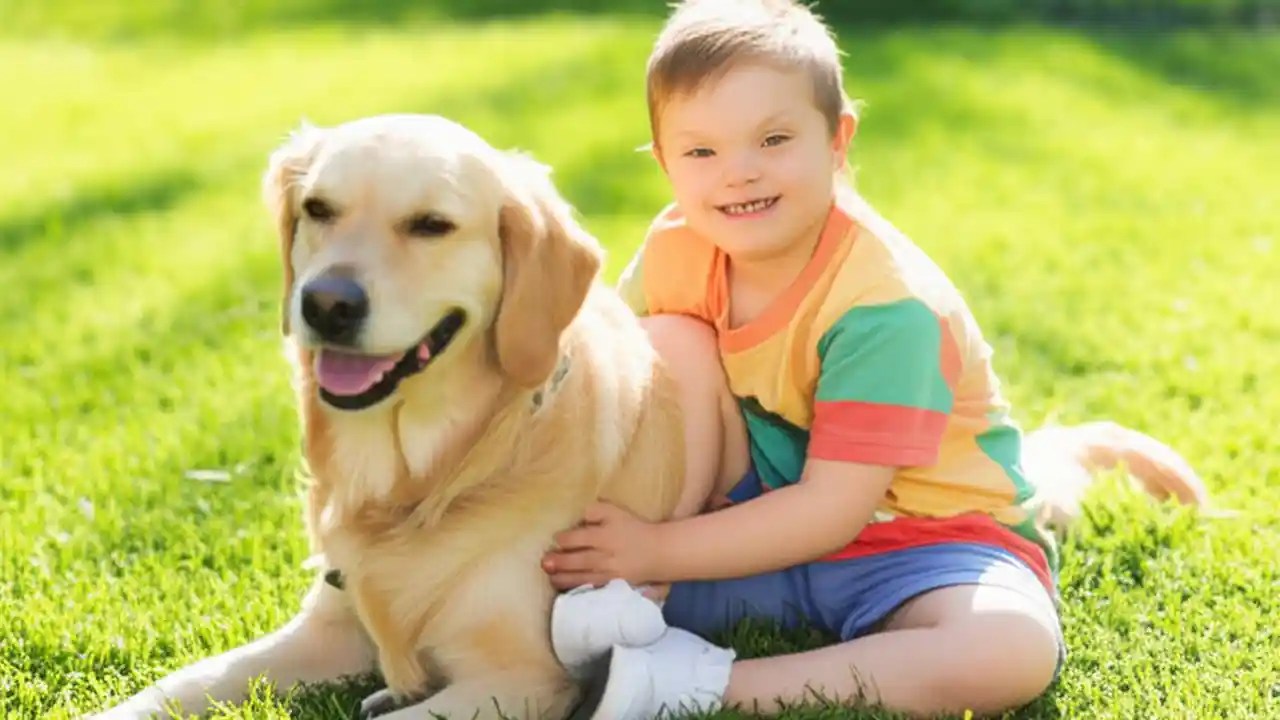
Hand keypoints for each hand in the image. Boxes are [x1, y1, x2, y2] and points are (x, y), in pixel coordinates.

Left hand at [541, 502, 663, 589]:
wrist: (658, 551)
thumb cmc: (633, 529)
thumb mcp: (615, 512)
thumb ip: (595, 511)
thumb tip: (579, 516)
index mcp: (604, 535)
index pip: (577, 538)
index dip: (563, 539)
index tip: (556, 539)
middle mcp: (604, 555)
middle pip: (577, 559)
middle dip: (559, 561)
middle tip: (544, 562)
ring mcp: (608, 571)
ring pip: (582, 575)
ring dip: (563, 577)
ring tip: (550, 577)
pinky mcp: (612, 583)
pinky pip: (592, 586)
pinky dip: (578, 587)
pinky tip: (567, 588)